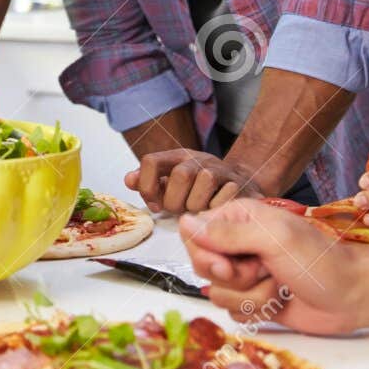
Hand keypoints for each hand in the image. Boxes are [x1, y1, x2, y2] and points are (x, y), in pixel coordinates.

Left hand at [125, 149, 262, 213]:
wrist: (239, 183)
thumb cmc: (198, 188)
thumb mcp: (170, 181)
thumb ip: (148, 182)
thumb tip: (129, 180)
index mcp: (177, 157)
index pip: (151, 161)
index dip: (147, 186)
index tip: (154, 205)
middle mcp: (198, 159)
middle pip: (180, 174)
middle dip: (175, 201)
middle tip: (178, 211)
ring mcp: (221, 169)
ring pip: (204, 181)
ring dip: (196, 205)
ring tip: (196, 210)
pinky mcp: (239, 184)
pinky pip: (226, 195)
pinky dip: (216, 208)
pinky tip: (213, 211)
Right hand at [179, 201, 368, 335]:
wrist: (353, 295)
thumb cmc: (319, 260)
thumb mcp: (273, 239)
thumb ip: (228, 234)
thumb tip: (184, 221)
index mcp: (238, 219)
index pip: (193, 233)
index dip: (204, 253)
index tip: (227, 264)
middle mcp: (236, 244)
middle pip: (201, 265)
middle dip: (233, 277)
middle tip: (263, 271)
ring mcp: (244, 274)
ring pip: (216, 292)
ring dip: (251, 295)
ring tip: (278, 285)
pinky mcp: (252, 300)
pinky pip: (232, 311)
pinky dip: (257, 310)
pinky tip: (279, 301)